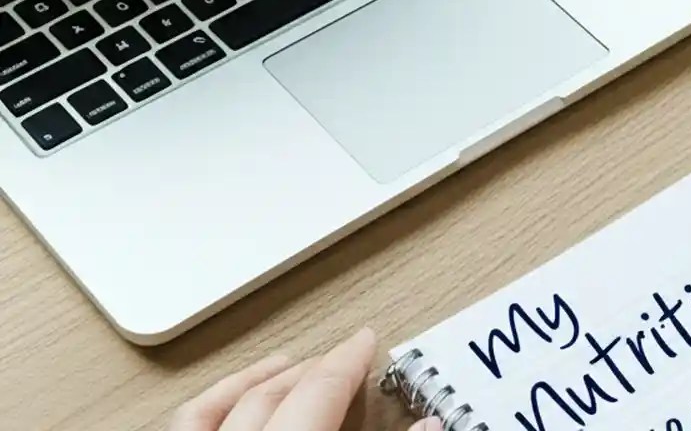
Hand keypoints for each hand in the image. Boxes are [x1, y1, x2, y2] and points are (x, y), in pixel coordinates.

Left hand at [169, 328, 442, 430]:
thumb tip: (429, 425)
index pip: (319, 392)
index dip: (348, 362)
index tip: (367, 340)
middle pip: (273, 394)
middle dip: (314, 369)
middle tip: (344, 356)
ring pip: (217, 405)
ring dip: (258, 379)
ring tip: (286, 363)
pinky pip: (188, 424)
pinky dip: (211, 403)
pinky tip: (228, 399)